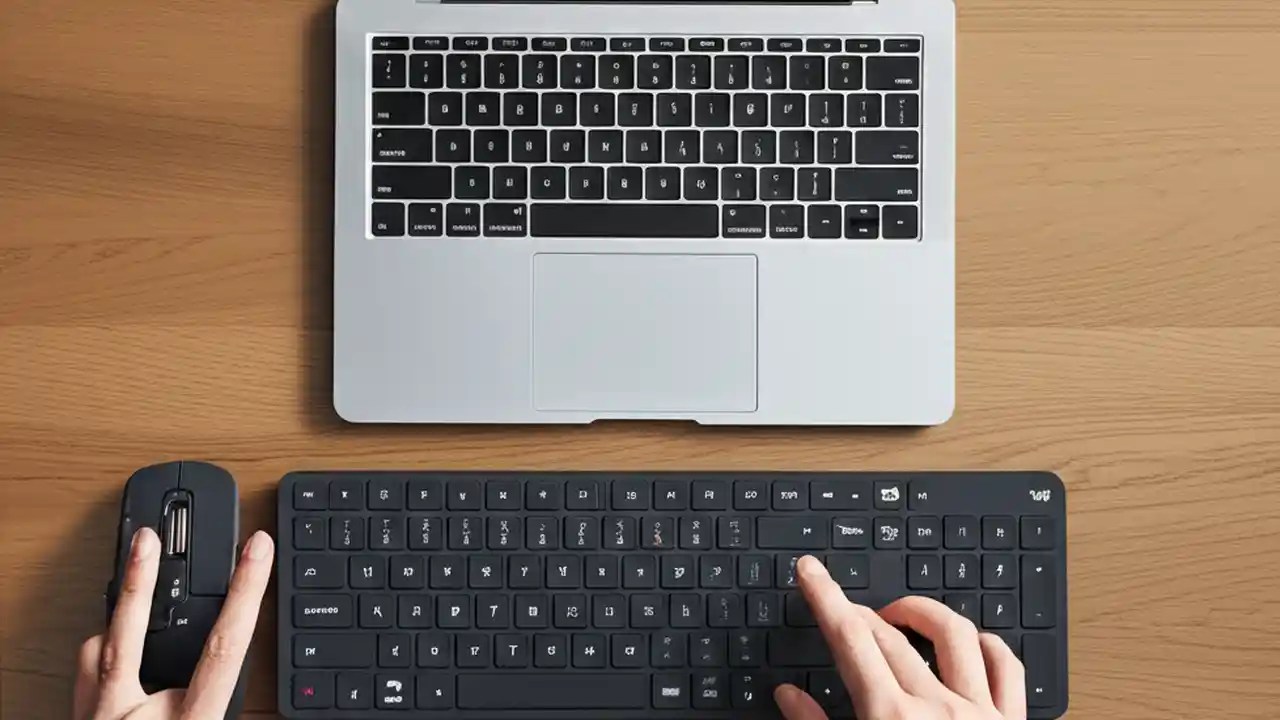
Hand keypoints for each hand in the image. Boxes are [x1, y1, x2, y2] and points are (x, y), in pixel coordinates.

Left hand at [75, 527, 273, 719]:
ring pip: (96, 656)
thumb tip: (232, 690)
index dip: (245, 594)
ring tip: (127, 598)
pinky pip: (82, 681)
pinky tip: (107, 656)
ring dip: (113, 629)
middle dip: (139, 581)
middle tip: (146, 538)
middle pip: (132, 637)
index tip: (257, 552)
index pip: (223, 648)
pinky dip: (96, 662)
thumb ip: (218, 710)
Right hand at [774, 556, 1024, 719]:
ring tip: (900, 613)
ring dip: (921, 613)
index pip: (849, 638)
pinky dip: (987, 645)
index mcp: (888, 717)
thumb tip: (789, 696)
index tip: (811, 570)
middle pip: (890, 635)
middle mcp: (935, 707)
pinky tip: (970, 640)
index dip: (825, 597)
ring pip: (953, 635)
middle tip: (842, 608)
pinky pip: (1007, 668)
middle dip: (859, 612)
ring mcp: (979, 712)